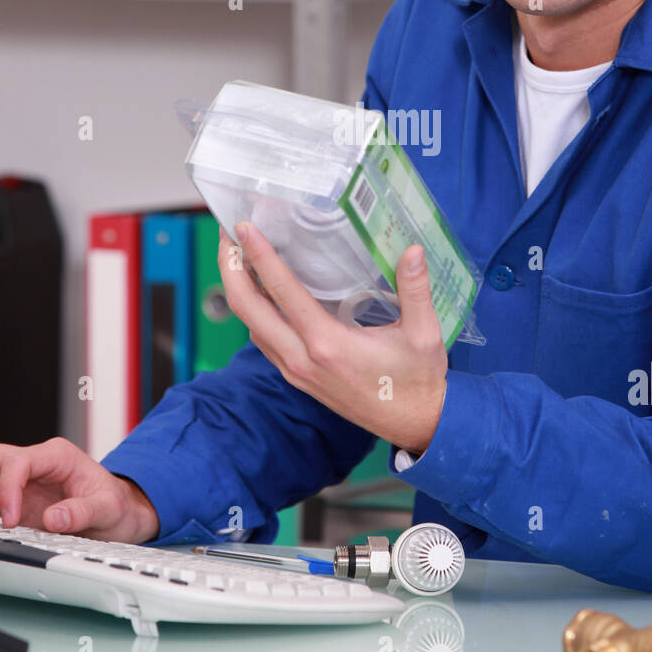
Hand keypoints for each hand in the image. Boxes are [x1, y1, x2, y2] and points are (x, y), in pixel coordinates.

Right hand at [0, 437, 159, 542]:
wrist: (118, 514)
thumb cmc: (114, 504)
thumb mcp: (110, 508)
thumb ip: (84, 511)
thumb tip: (54, 518)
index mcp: (57, 456)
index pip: (18, 461)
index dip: (8, 489)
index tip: (12, 520)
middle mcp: (34, 462)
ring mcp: (19, 479)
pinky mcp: (10, 498)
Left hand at [218, 222, 447, 454]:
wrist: (414, 424)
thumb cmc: (418, 380)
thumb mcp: (424, 333)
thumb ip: (416, 289)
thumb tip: (413, 250)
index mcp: (328, 344)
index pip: (282, 291)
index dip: (259, 256)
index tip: (243, 227)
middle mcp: (303, 359)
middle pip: (247, 309)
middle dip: (230, 269)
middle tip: (227, 235)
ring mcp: (296, 372)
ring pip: (251, 326)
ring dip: (238, 291)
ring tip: (237, 256)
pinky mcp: (298, 379)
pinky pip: (263, 341)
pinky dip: (253, 313)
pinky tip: (259, 293)